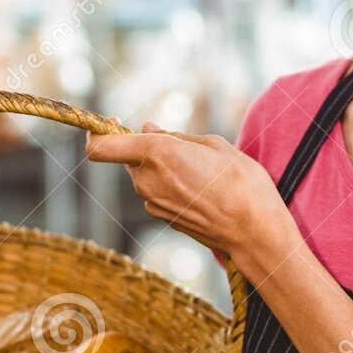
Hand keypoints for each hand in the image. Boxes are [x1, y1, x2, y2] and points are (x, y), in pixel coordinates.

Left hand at [85, 121, 291, 267]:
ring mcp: (152, 203)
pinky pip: (156, 193)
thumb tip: (147, 129)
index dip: (97, 131)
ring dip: (162, 167)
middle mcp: (147, 180)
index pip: (100, 147)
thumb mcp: (214, 145)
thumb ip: (174, 136)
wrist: (255, 232)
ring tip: (200, 170)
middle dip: (147, 147)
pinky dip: (170, 186)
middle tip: (182, 146)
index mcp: (157, 153)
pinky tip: (200, 189)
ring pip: (144, 175)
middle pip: (128, 157)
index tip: (112, 120)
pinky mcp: (162, 218)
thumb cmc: (242, 183)